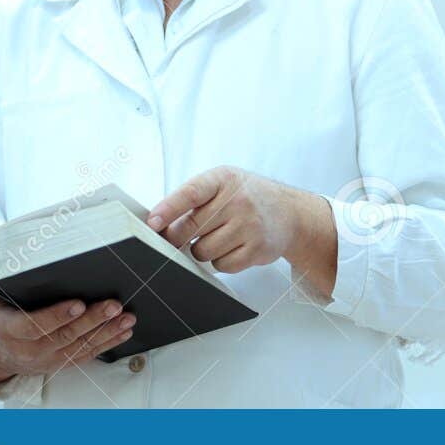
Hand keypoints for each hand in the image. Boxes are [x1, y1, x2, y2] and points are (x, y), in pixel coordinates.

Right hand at [0, 259, 135, 384]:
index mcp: (8, 331)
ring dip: (107, 333)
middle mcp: (30, 349)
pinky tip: (124, 331)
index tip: (78, 304)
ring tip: (127, 317)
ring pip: (80, 347)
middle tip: (115, 305)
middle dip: (93, 321)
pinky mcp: (61, 363)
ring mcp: (47, 358)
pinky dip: (108, 344)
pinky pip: (87, 355)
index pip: (34, 326)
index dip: (57, 316)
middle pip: (64, 336)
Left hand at [147, 166, 336, 291]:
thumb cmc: (248, 197)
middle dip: (178, 237)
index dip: (168, 209)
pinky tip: (233, 247)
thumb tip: (159, 225)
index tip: (152, 222)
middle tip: (179, 238)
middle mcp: (238, 200)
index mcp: (224, 179)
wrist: (291, 212)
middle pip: (190, 228)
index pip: (191, 193)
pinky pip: (221, 265)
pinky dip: (221, 261)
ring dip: (202, 250)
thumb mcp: (225, 184)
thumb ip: (194, 199)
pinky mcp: (257, 249)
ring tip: (219, 237)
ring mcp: (249, 226)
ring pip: (202, 251)